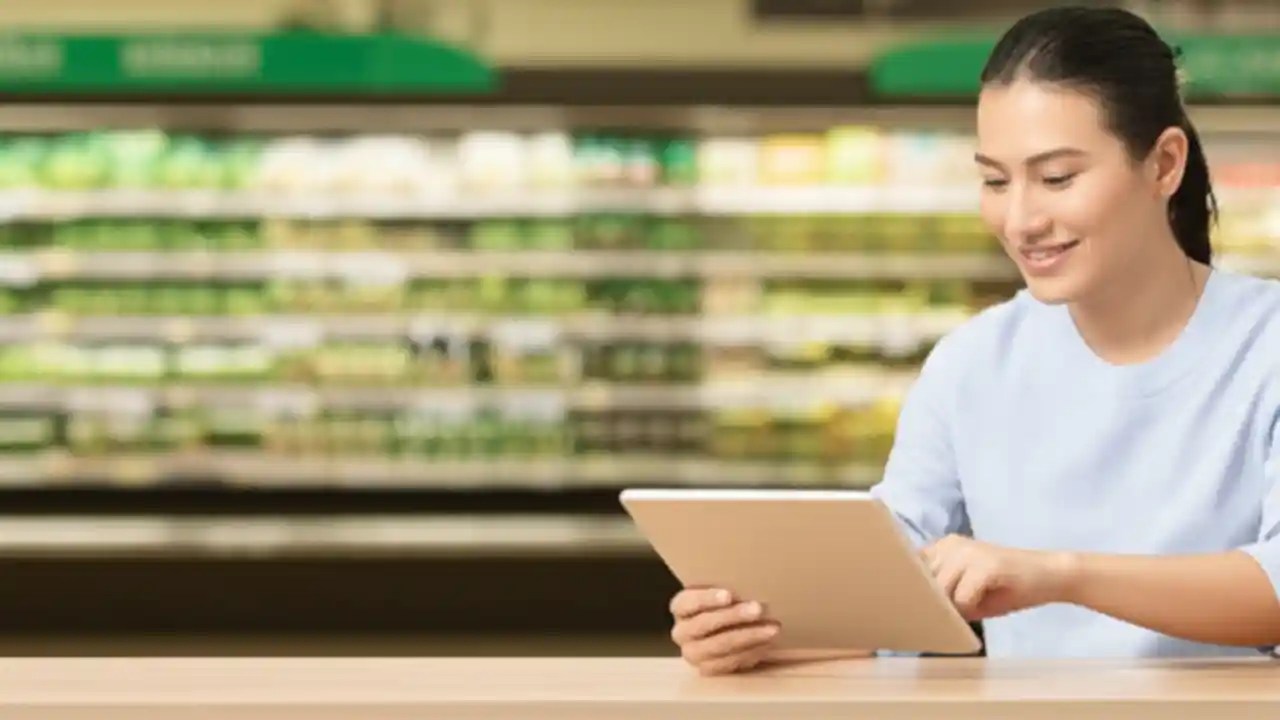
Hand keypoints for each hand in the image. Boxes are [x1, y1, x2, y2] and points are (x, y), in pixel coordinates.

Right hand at [669, 588, 780, 675]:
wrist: (727, 630)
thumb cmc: (726, 603)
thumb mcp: (722, 591)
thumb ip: (729, 588)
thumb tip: (750, 576)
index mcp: (681, 607)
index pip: (688, 602)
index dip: (707, 599)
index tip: (729, 595)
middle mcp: (681, 632)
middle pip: (703, 625)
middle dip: (733, 616)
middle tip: (758, 608)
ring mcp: (693, 654)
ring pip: (718, 646)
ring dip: (748, 637)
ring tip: (772, 629)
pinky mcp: (708, 670)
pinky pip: (728, 664)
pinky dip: (750, 653)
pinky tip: (766, 644)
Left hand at [922, 535, 1077, 620]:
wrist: (1050, 576)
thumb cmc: (1007, 588)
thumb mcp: (966, 591)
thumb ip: (942, 594)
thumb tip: (915, 611)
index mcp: (943, 546)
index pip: (910, 570)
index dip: (914, 591)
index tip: (915, 605)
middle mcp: (951, 544)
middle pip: (923, 585)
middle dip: (934, 604)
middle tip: (957, 612)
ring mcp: (967, 552)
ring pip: (941, 592)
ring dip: (954, 608)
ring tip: (976, 606)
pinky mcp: (985, 565)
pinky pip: (962, 599)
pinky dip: (970, 609)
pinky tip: (987, 603)